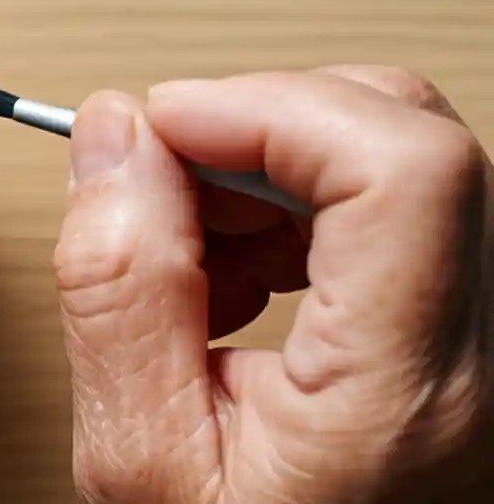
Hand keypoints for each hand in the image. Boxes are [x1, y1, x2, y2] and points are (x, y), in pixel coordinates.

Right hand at [55, 66, 492, 502]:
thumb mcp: (138, 462)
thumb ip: (118, 289)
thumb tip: (114, 140)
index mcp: (409, 397)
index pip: (401, 168)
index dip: (269, 108)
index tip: (163, 124)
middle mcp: (481, 359)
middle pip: (408, 139)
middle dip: (257, 127)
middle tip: (159, 174)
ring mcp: (482, 344)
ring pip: (399, 160)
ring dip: (269, 168)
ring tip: (186, 250)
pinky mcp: (461, 335)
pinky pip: (393, 210)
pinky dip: (296, 208)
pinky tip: (232, 272)